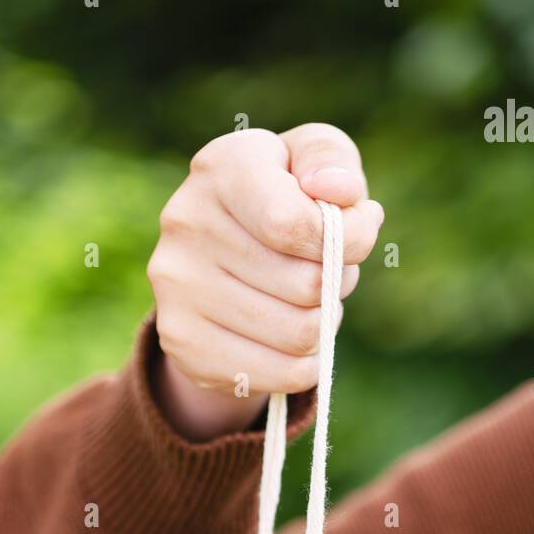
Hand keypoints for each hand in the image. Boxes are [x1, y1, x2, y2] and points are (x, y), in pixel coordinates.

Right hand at [148, 123, 383, 440]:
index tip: (357, 235)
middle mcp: (186, 223)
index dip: (346, 241)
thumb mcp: (309, 160)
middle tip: (326, 271)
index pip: (293, 225)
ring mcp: (176, 287)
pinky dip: (306, 364)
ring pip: (299, 334)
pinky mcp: (181, 341)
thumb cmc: (280, 199)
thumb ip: (332, 160)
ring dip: (323, 323)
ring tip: (308, 302)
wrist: (214, 259)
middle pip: (306, 285)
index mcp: (221, 168)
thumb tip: (342, 192)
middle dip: (336, 282)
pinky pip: (281, 373)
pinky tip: (295, 342)